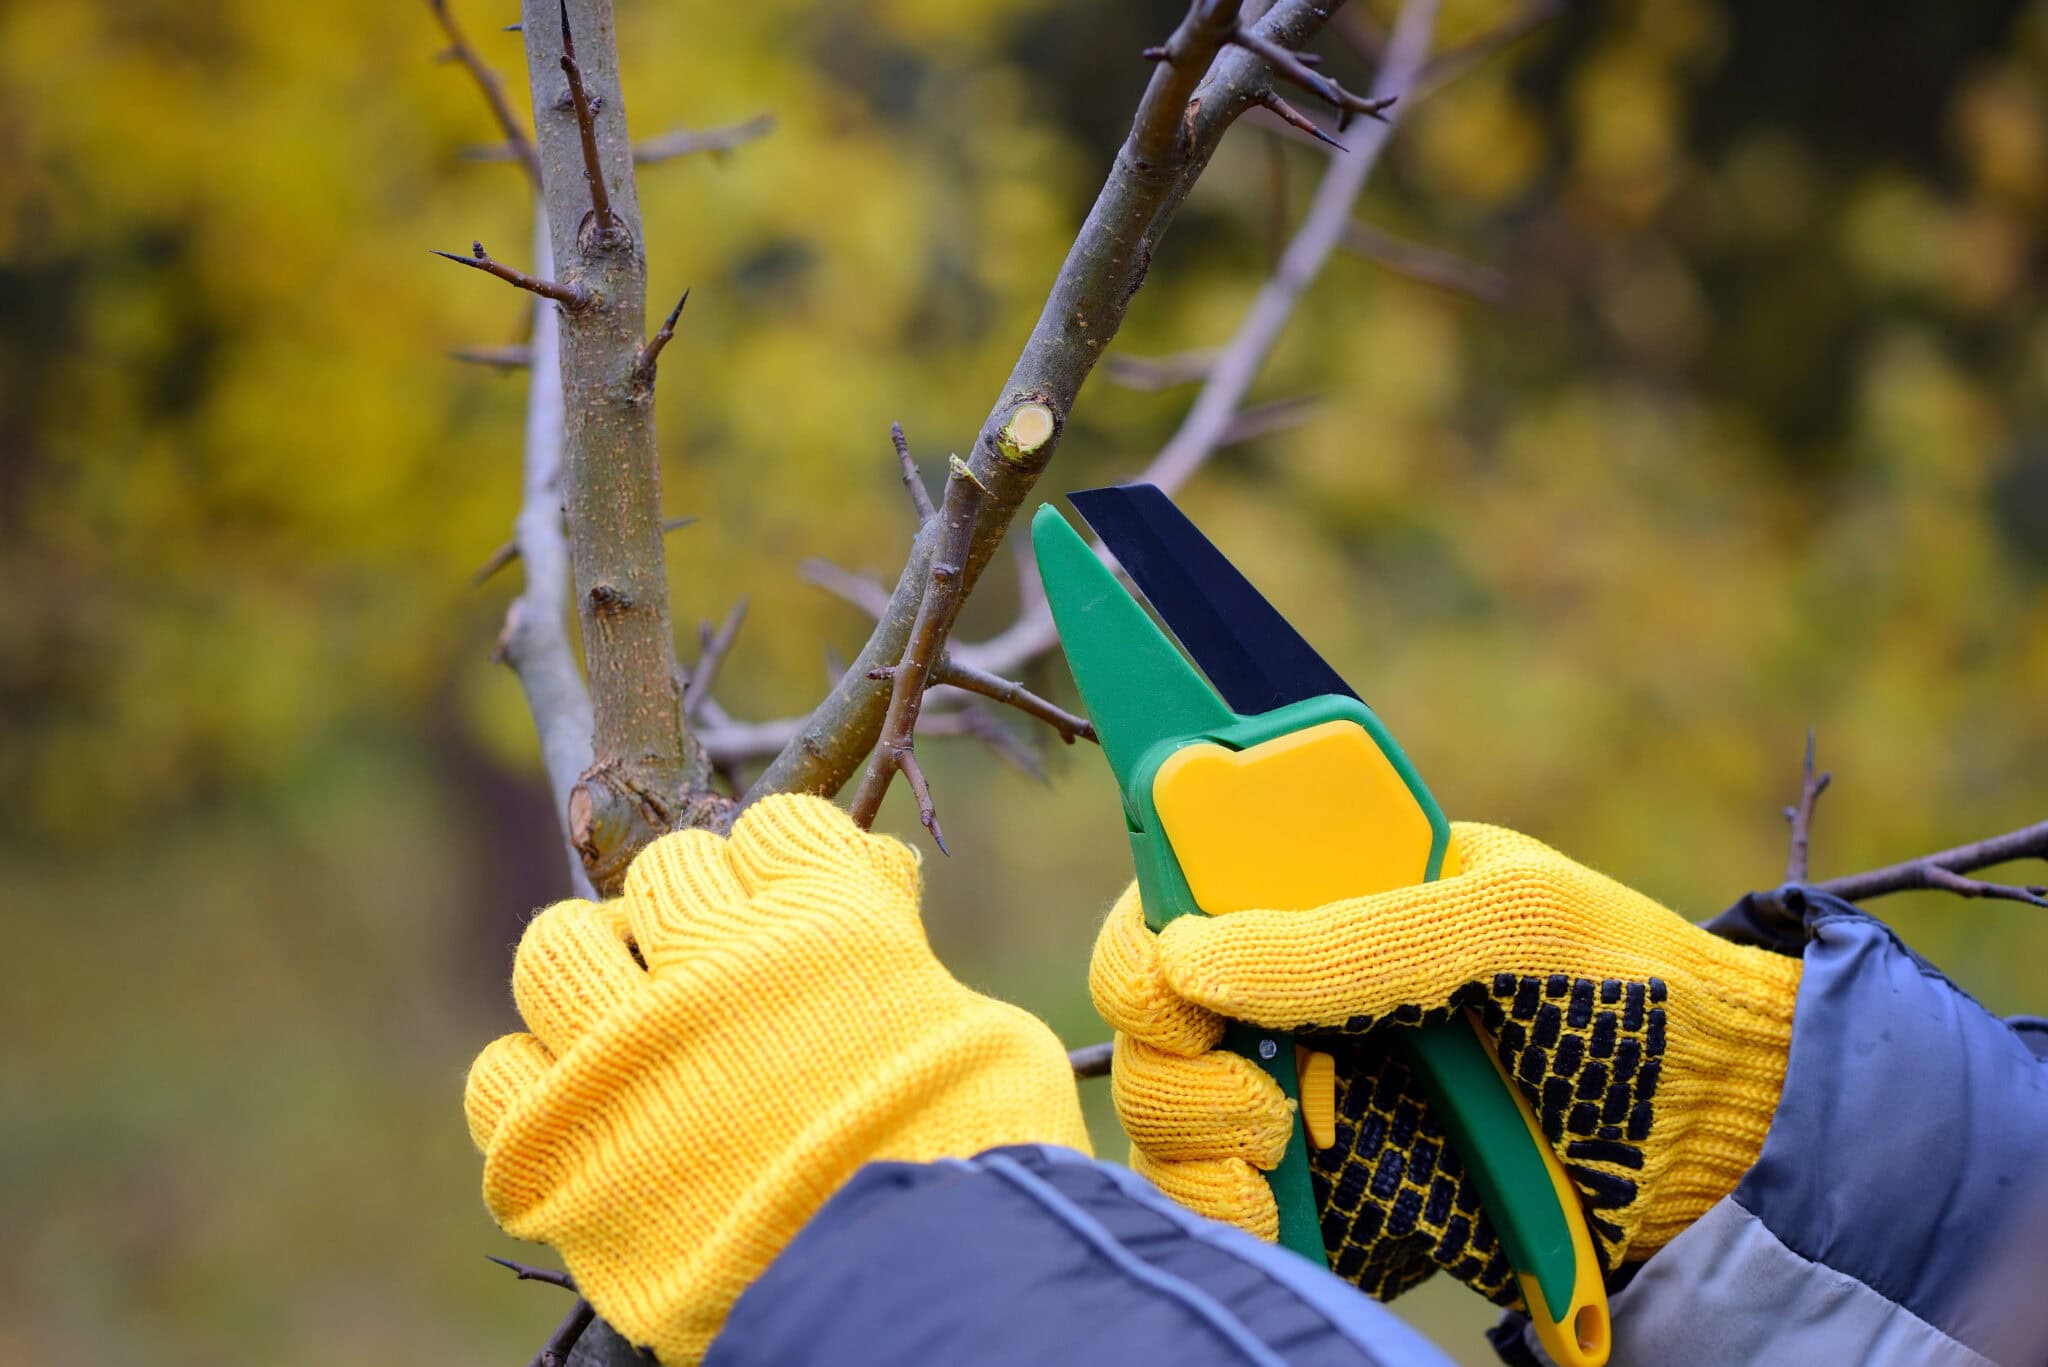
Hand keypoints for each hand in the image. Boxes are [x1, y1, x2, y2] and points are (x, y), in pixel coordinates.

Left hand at [465, 796, 1089, 1362]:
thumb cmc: (970, 1155)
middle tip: (716, 966)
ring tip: (627, 1017)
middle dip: (694, 909)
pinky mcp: (559, 1145)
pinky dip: (534, 1083)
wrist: (909, 1291)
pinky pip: (498, 1074)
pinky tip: (581, 1106)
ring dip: (594, 970)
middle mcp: (710, 961)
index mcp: (820, 918)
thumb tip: (878, 882)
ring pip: (555, 949)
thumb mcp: (977, 1027)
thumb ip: (905, 948)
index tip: (794, 899)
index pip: (777, 825)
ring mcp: (621, 1051)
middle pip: (667, 870)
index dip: (787, 863)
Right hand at [1091, 823, 1800, 1304]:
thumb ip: (1352, 939)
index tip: (1171, 969)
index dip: (1151, 917)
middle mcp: (1295, 982)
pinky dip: (1212, 1206)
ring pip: (1158, 1103)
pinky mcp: (1319, 1189)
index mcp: (1331, 885)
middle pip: (1148, 1000)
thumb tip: (1192, 956)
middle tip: (1253, 1082)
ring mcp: (1301, 1087)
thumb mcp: (1504, 923)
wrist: (1719, 1144)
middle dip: (1167, 1042)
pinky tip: (1264, 1207)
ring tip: (1278, 1144)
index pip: (1185, 877)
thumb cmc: (1630, 989)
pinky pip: (1213, 1199)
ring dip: (1188, 1127)